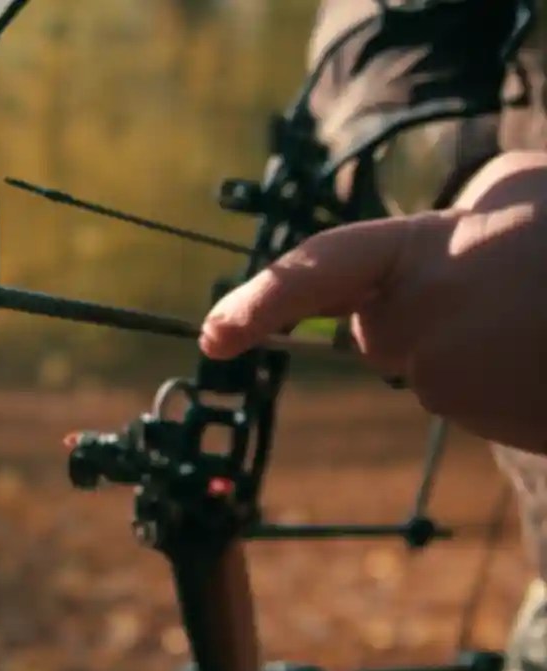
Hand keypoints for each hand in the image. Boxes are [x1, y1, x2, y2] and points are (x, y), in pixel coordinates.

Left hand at [199, 151, 546, 452]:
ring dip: (477, 352)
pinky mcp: (488, 422)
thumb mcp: (523, 194)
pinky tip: (543, 357)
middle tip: (502, 296)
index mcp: (425, 250)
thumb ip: (459, 217)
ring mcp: (454, 380)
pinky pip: (475, 401)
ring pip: (434, 372)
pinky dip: (505, 383)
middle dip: (420, 323)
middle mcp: (422, 319)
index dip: (262, 300)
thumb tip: (426, 258)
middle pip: (380, 338)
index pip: (318, 270)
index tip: (213, 334)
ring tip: (540, 322)